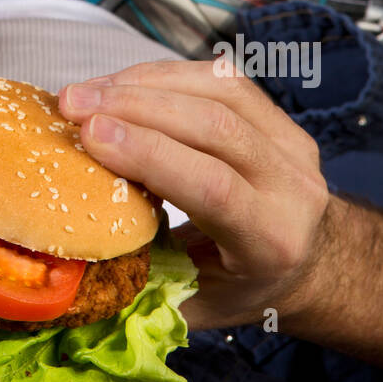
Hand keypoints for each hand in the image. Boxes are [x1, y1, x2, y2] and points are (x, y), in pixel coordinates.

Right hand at [58, 61, 330, 330]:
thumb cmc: (241, 289)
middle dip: (135, 107)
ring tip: (86, 91)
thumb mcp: (196, 306)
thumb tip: (74, 262)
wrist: (311, 265)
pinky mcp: (280, 117)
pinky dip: (164, 75)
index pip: (213, 186)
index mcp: (271, 241)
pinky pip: (221, 79)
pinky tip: (121, 83)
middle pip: (214, 126)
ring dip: (143, 83)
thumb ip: (143, 285)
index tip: (90, 135)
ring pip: (219, 90)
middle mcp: (292, 187)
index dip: (149, 153)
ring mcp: (292, 145)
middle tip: (72, 104)